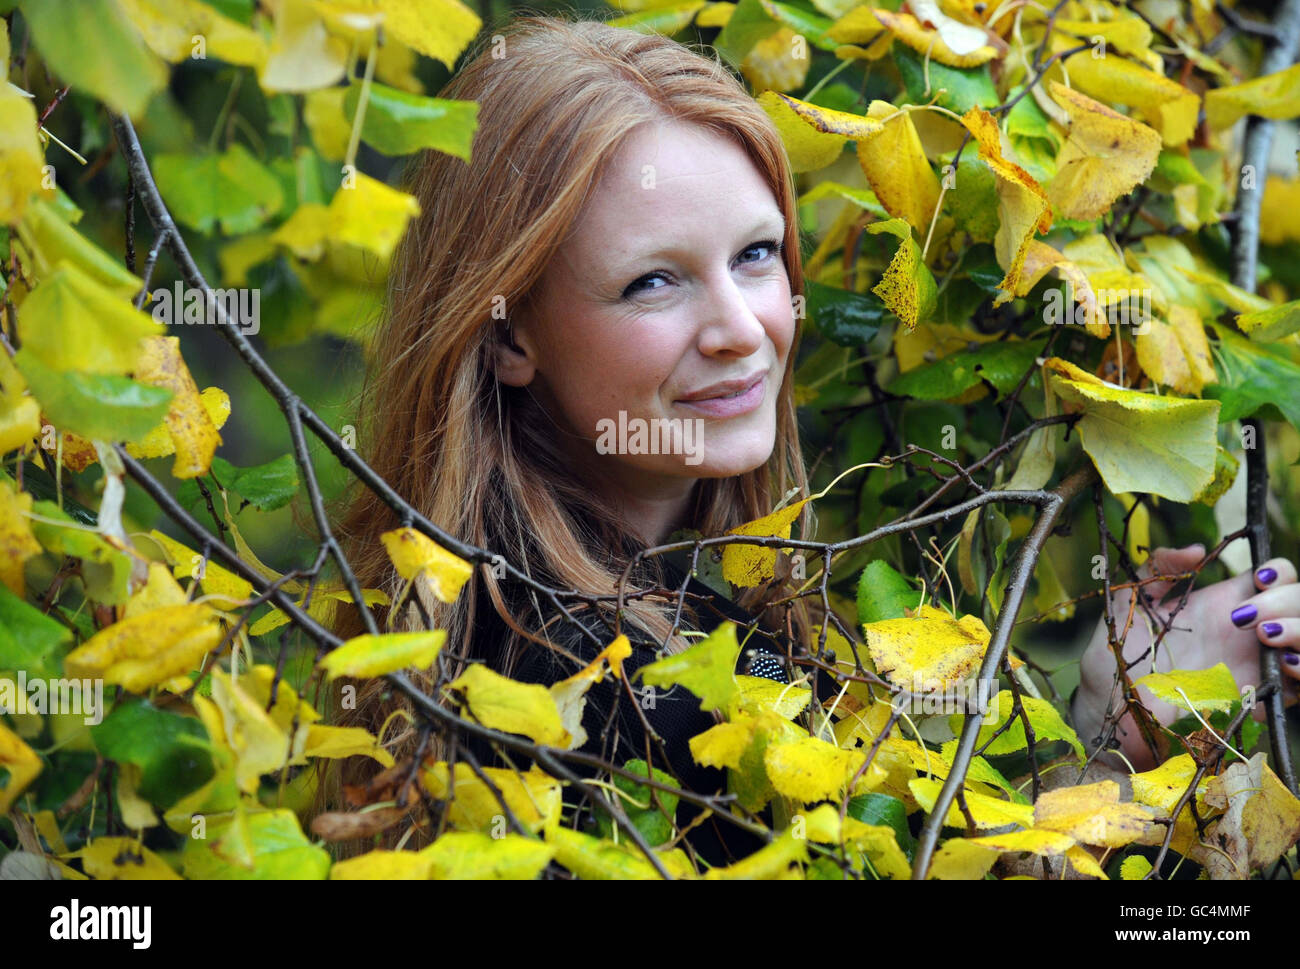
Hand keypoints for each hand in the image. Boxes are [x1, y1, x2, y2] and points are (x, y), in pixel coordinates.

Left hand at [1074, 544, 1299, 770]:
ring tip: (1268, 640)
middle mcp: (1247, 634)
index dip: (1278, 573)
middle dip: (1291, 602)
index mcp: (1221, 606)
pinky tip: (1281, 665)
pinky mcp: (1260, 702)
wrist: (1113, 717)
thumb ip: (1156, 568)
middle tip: (1251, 621)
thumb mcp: (1127, 605)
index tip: (1258, 580)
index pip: (1275, 577)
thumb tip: (1197, 549)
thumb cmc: (1115, 661)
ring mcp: (1258, 667)